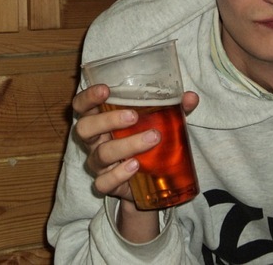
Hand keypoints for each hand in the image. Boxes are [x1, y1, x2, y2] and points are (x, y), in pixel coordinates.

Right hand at [73, 84, 198, 202]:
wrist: (149, 182)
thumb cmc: (145, 139)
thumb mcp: (159, 122)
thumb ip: (173, 109)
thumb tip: (191, 97)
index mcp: (100, 119)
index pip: (82, 105)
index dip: (88, 97)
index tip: (105, 89)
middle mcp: (94, 140)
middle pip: (84, 128)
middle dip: (106, 120)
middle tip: (133, 116)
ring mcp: (98, 163)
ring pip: (100, 154)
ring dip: (126, 145)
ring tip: (152, 138)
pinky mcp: (106, 183)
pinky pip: (103, 182)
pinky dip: (118, 174)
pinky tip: (135, 166)